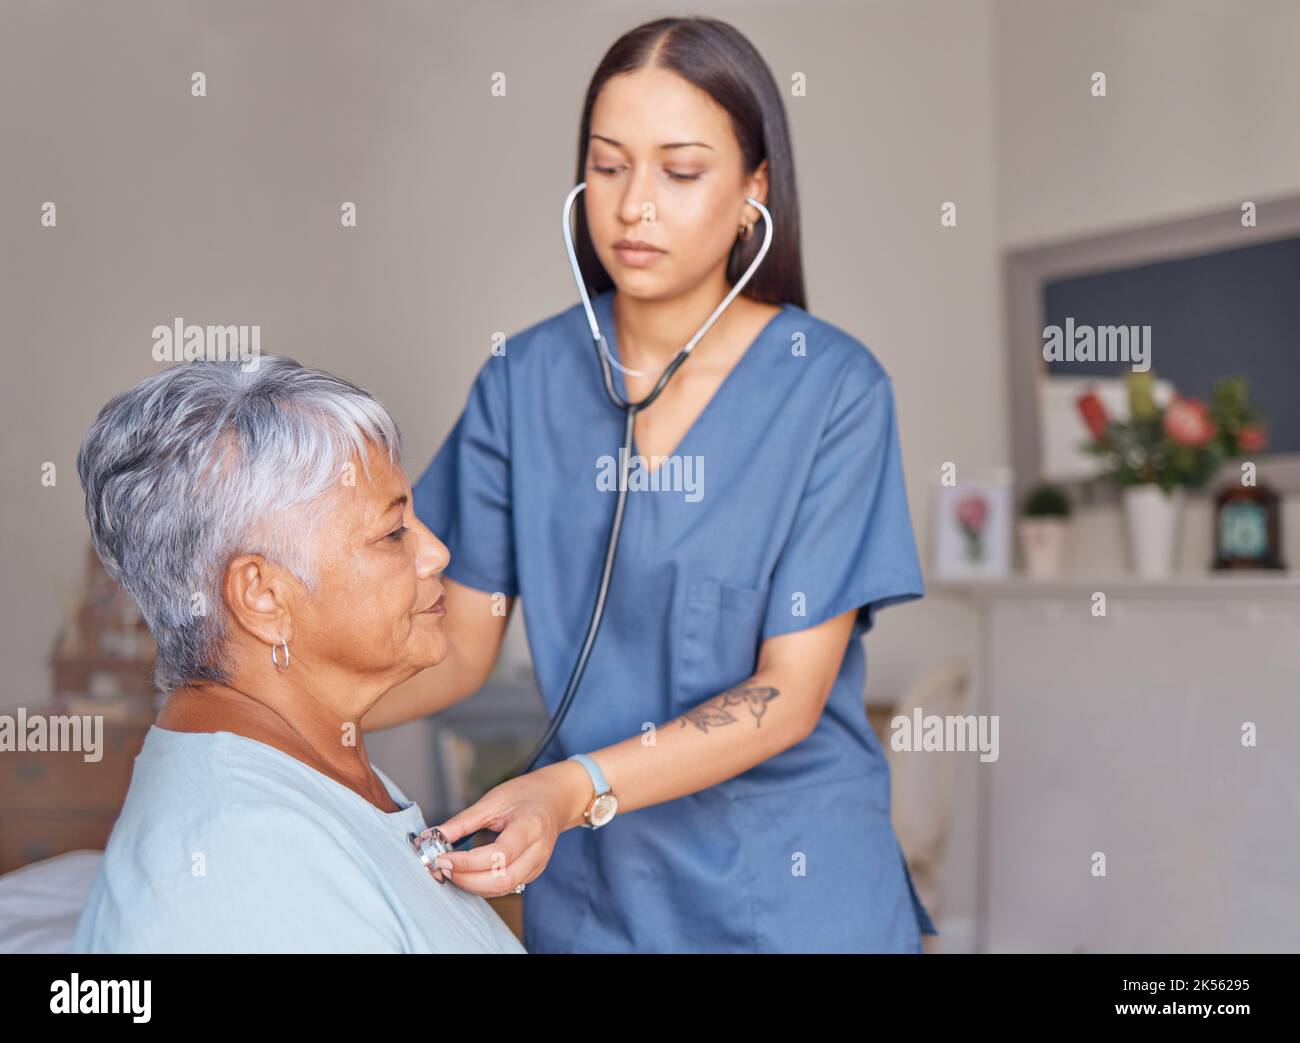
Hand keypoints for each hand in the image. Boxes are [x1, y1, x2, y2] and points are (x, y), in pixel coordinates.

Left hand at [430, 759, 589, 897]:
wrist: (557, 799)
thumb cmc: (527, 794)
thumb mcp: (493, 799)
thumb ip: (463, 821)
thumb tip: (433, 836)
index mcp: (530, 827)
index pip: (499, 855)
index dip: (468, 862)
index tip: (443, 857)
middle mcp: (537, 851)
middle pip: (502, 880)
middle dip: (467, 879)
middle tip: (443, 867)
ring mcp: (537, 865)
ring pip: (503, 888)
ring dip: (472, 885)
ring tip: (451, 871)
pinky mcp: (532, 873)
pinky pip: (506, 887)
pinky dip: (483, 885)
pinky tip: (467, 874)